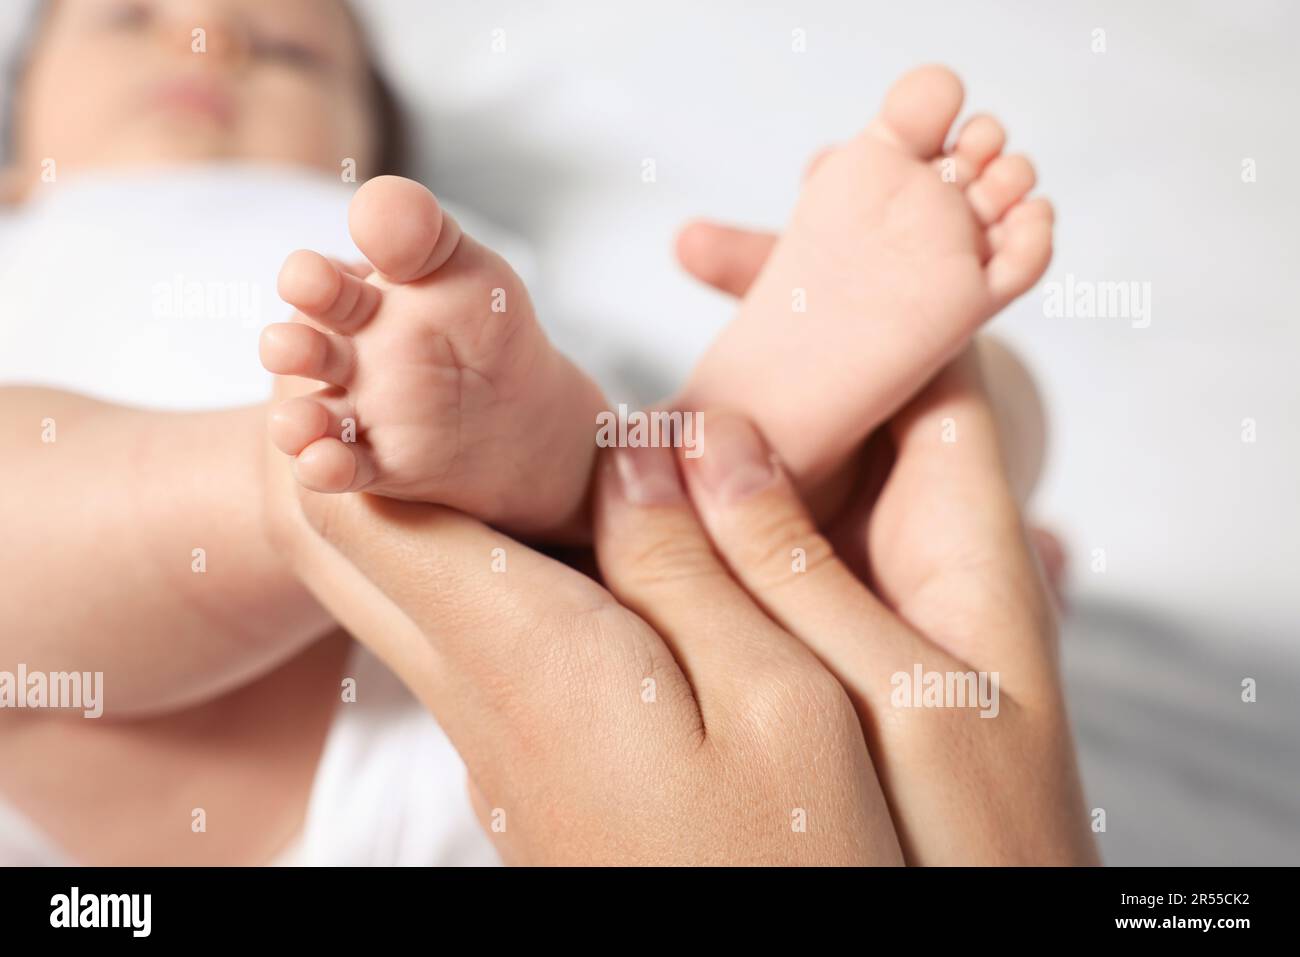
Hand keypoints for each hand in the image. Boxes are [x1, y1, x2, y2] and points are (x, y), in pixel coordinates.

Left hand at [263, 389, 903, 864]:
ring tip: (464, 411)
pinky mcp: (527, 757)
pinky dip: (464, 556)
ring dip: (405, 494)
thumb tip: (644, 447)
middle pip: (349, 546)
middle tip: (401, 360)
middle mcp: (483, 698)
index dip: (353, 413)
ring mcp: (495, 735)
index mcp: (532, 656)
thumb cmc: (794, 862)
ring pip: (396, 588)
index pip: (367, 509)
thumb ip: (703, 561)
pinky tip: (541, 525)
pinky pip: (458, 634)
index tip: (383, 341)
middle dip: (348, 441)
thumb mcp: (789, 697)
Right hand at [675, 219, 1095, 862]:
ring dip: (709, 436)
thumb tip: (702, 440)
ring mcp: (850, 600)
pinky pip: (743, 562)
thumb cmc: (978, 842)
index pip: (923, 356)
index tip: (761, 231)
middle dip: (766, 339)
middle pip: (842, 402)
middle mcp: (905, 551)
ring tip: (617, 393)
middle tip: (676, 272)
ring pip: (777, 482)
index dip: (857, 280)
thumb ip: (796, 567)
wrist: (970, 938)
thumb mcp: (899, 688)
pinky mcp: (802, 653)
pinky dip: (684, 528)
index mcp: (960, 535)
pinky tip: (615, 516)